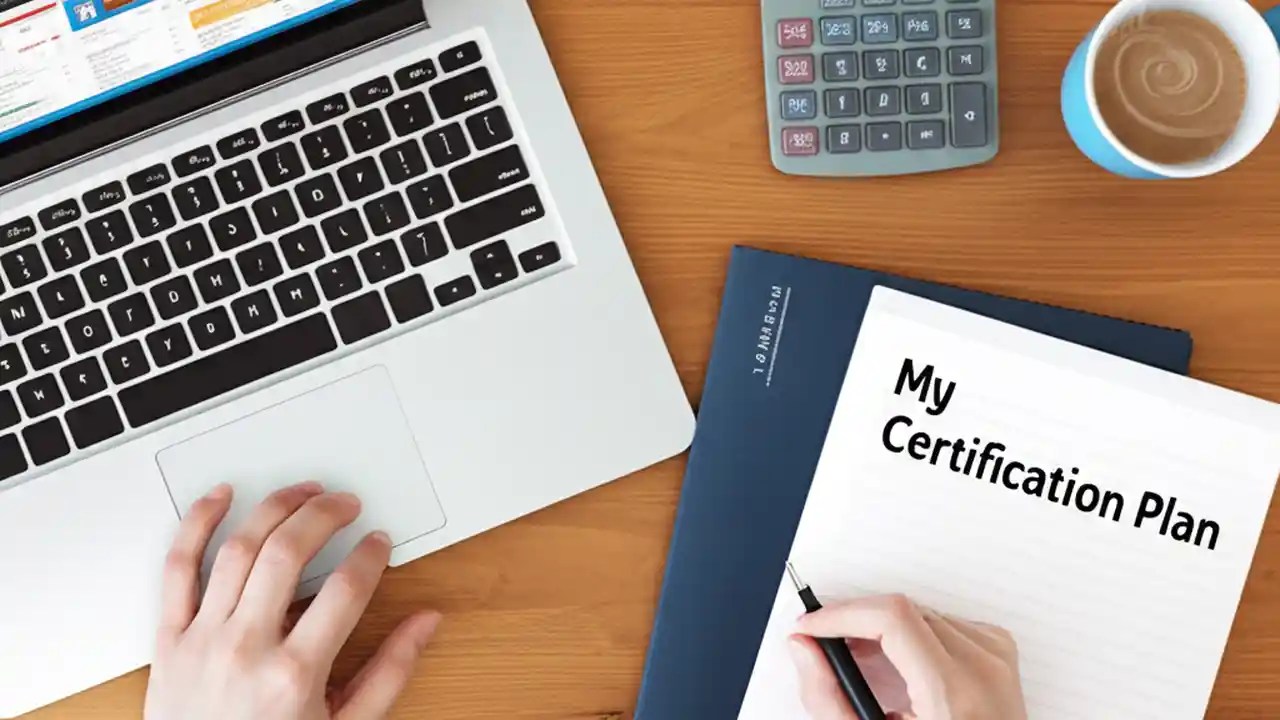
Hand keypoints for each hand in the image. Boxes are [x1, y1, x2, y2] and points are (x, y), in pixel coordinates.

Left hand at [145, 482, 441, 719]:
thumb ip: (389, 672)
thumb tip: (424, 623)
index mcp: (295, 675)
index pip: (345, 589)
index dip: (370, 555)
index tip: (379, 543)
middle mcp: (245, 649)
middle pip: (288, 553)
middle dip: (325, 515)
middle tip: (346, 504)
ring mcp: (202, 640)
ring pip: (238, 550)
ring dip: (274, 508)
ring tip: (302, 494)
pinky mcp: (169, 641)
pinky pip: (176, 569)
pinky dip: (195, 526)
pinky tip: (219, 498)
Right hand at [789, 594, 1025, 719]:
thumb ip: (829, 700)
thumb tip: (804, 649)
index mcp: (954, 693)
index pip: (892, 617)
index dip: (841, 614)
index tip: (812, 626)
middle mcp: (982, 667)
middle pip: (901, 611)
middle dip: (854, 621)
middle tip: (826, 643)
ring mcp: (996, 656)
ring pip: (919, 612)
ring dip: (882, 628)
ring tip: (861, 658)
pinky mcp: (999, 651)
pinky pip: (944, 621)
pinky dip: (913, 633)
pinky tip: (900, 660)